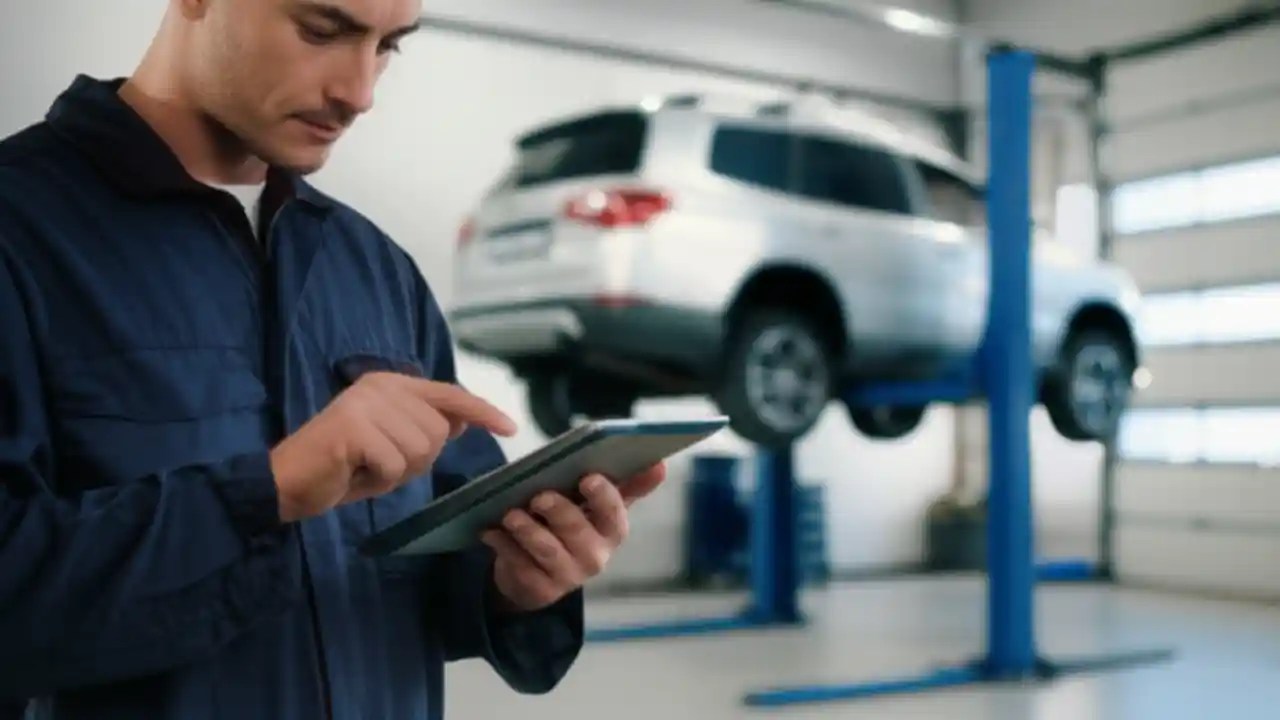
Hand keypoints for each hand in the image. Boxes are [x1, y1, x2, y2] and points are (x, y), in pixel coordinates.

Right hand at [269, 372, 516, 522]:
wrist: (287, 482)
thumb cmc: (342, 466)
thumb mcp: (391, 444)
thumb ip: (422, 427)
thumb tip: (462, 420)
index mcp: (390, 384)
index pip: (449, 395)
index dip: (481, 411)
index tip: (509, 427)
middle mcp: (380, 386)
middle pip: (437, 433)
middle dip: (416, 460)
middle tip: (379, 463)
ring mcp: (366, 404)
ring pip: (420, 451)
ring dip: (397, 473)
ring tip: (365, 467)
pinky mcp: (354, 428)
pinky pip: (395, 466)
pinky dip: (379, 481)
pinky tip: (354, 473)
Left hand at [482, 462, 666, 612]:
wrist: (539, 573)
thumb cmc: (571, 526)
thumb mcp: (597, 505)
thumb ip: (626, 483)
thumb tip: (660, 463)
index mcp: (612, 530)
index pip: (614, 514)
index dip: (603, 497)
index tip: (588, 477)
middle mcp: (595, 556)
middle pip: (579, 533)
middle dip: (559, 512)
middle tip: (540, 495)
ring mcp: (567, 577)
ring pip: (548, 551)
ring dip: (528, 531)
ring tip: (510, 514)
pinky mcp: (540, 591)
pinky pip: (520, 567)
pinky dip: (503, 546)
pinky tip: (490, 531)